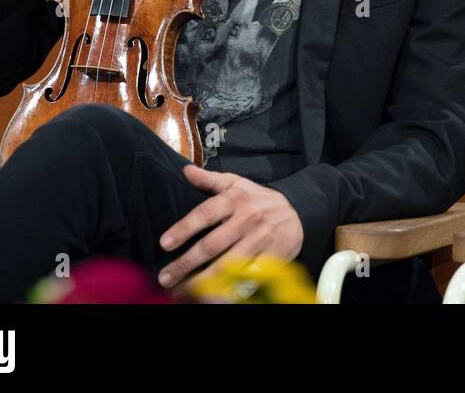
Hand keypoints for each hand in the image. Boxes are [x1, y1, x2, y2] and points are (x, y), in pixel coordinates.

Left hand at [156, 164, 302, 289]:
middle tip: (165, 278)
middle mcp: (247, 220)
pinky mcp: (272, 258)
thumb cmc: (259, 199)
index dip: (184, 228)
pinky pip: (248, 277)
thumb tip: (186, 170)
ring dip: (203, 281)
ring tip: (182, 291)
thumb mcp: (237, 184)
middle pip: (212, 245)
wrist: (299, 211)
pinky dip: (231, 288)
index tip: (164, 243)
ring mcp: (260, 240)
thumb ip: (210, 180)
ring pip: (228, 265)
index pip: (205, 213)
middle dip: (186, 263)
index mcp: (236, 200)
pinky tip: (213, 295)